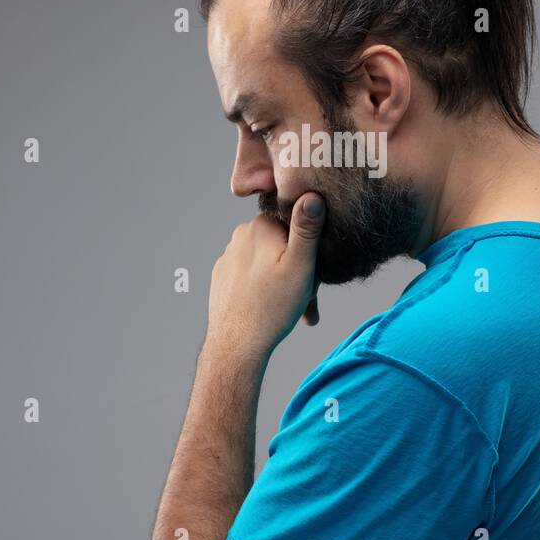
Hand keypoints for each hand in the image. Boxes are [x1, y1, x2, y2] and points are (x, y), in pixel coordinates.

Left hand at [205, 191, 324, 359]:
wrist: (236, 345)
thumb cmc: (273, 307)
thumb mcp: (300, 265)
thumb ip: (307, 228)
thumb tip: (312, 194)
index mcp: (261, 226)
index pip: (297, 227)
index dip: (312, 251)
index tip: (316, 276)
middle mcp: (240, 235)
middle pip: (283, 245)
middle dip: (299, 270)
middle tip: (308, 299)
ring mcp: (229, 256)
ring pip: (269, 263)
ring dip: (285, 282)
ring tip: (294, 308)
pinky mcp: (223, 276)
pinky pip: (253, 276)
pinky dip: (266, 290)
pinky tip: (273, 308)